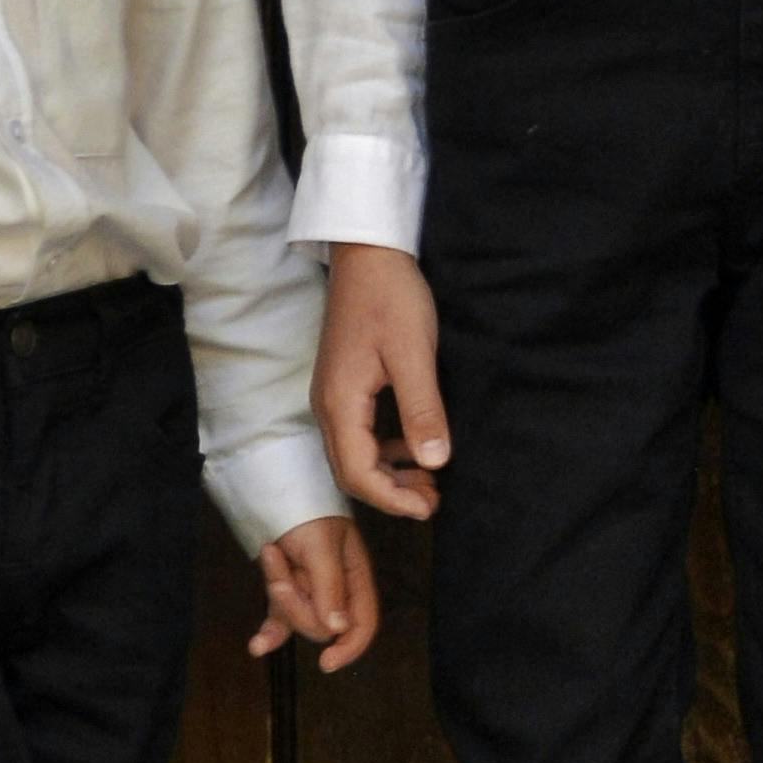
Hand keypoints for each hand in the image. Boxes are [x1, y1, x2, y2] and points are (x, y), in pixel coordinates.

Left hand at [252, 514, 381, 673]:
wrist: (272, 487)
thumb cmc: (305, 509)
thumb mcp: (321, 545)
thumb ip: (331, 587)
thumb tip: (337, 628)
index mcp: (355, 576)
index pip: (363, 623)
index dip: (350, 646)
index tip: (326, 662)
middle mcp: (335, 588)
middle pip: (322, 625)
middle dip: (297, 604)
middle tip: (280, 566)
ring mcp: (308, 590)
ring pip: (297, 620)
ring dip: (279, 596)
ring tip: (270, 553)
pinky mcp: (286, 590)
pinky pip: (278, 619)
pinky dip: (268, 632)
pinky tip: (256, 647)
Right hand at [316, 242, 448, 521]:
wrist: (367, 253)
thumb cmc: (390, 297)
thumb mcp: (414, 354)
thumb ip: (422, 410)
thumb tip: (435, 463)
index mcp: (340, 402)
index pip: (357, 473)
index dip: (392, 500)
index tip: (429, 508)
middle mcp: (327, 405)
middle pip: (350, 471)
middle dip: (390, 494)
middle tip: (433, 500)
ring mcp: (332, 395)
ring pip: (353, 455)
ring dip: (388, 475)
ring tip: (428, 480)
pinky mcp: (342, 385)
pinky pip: (358, 434)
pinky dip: (384, 451)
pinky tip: (413, 447)